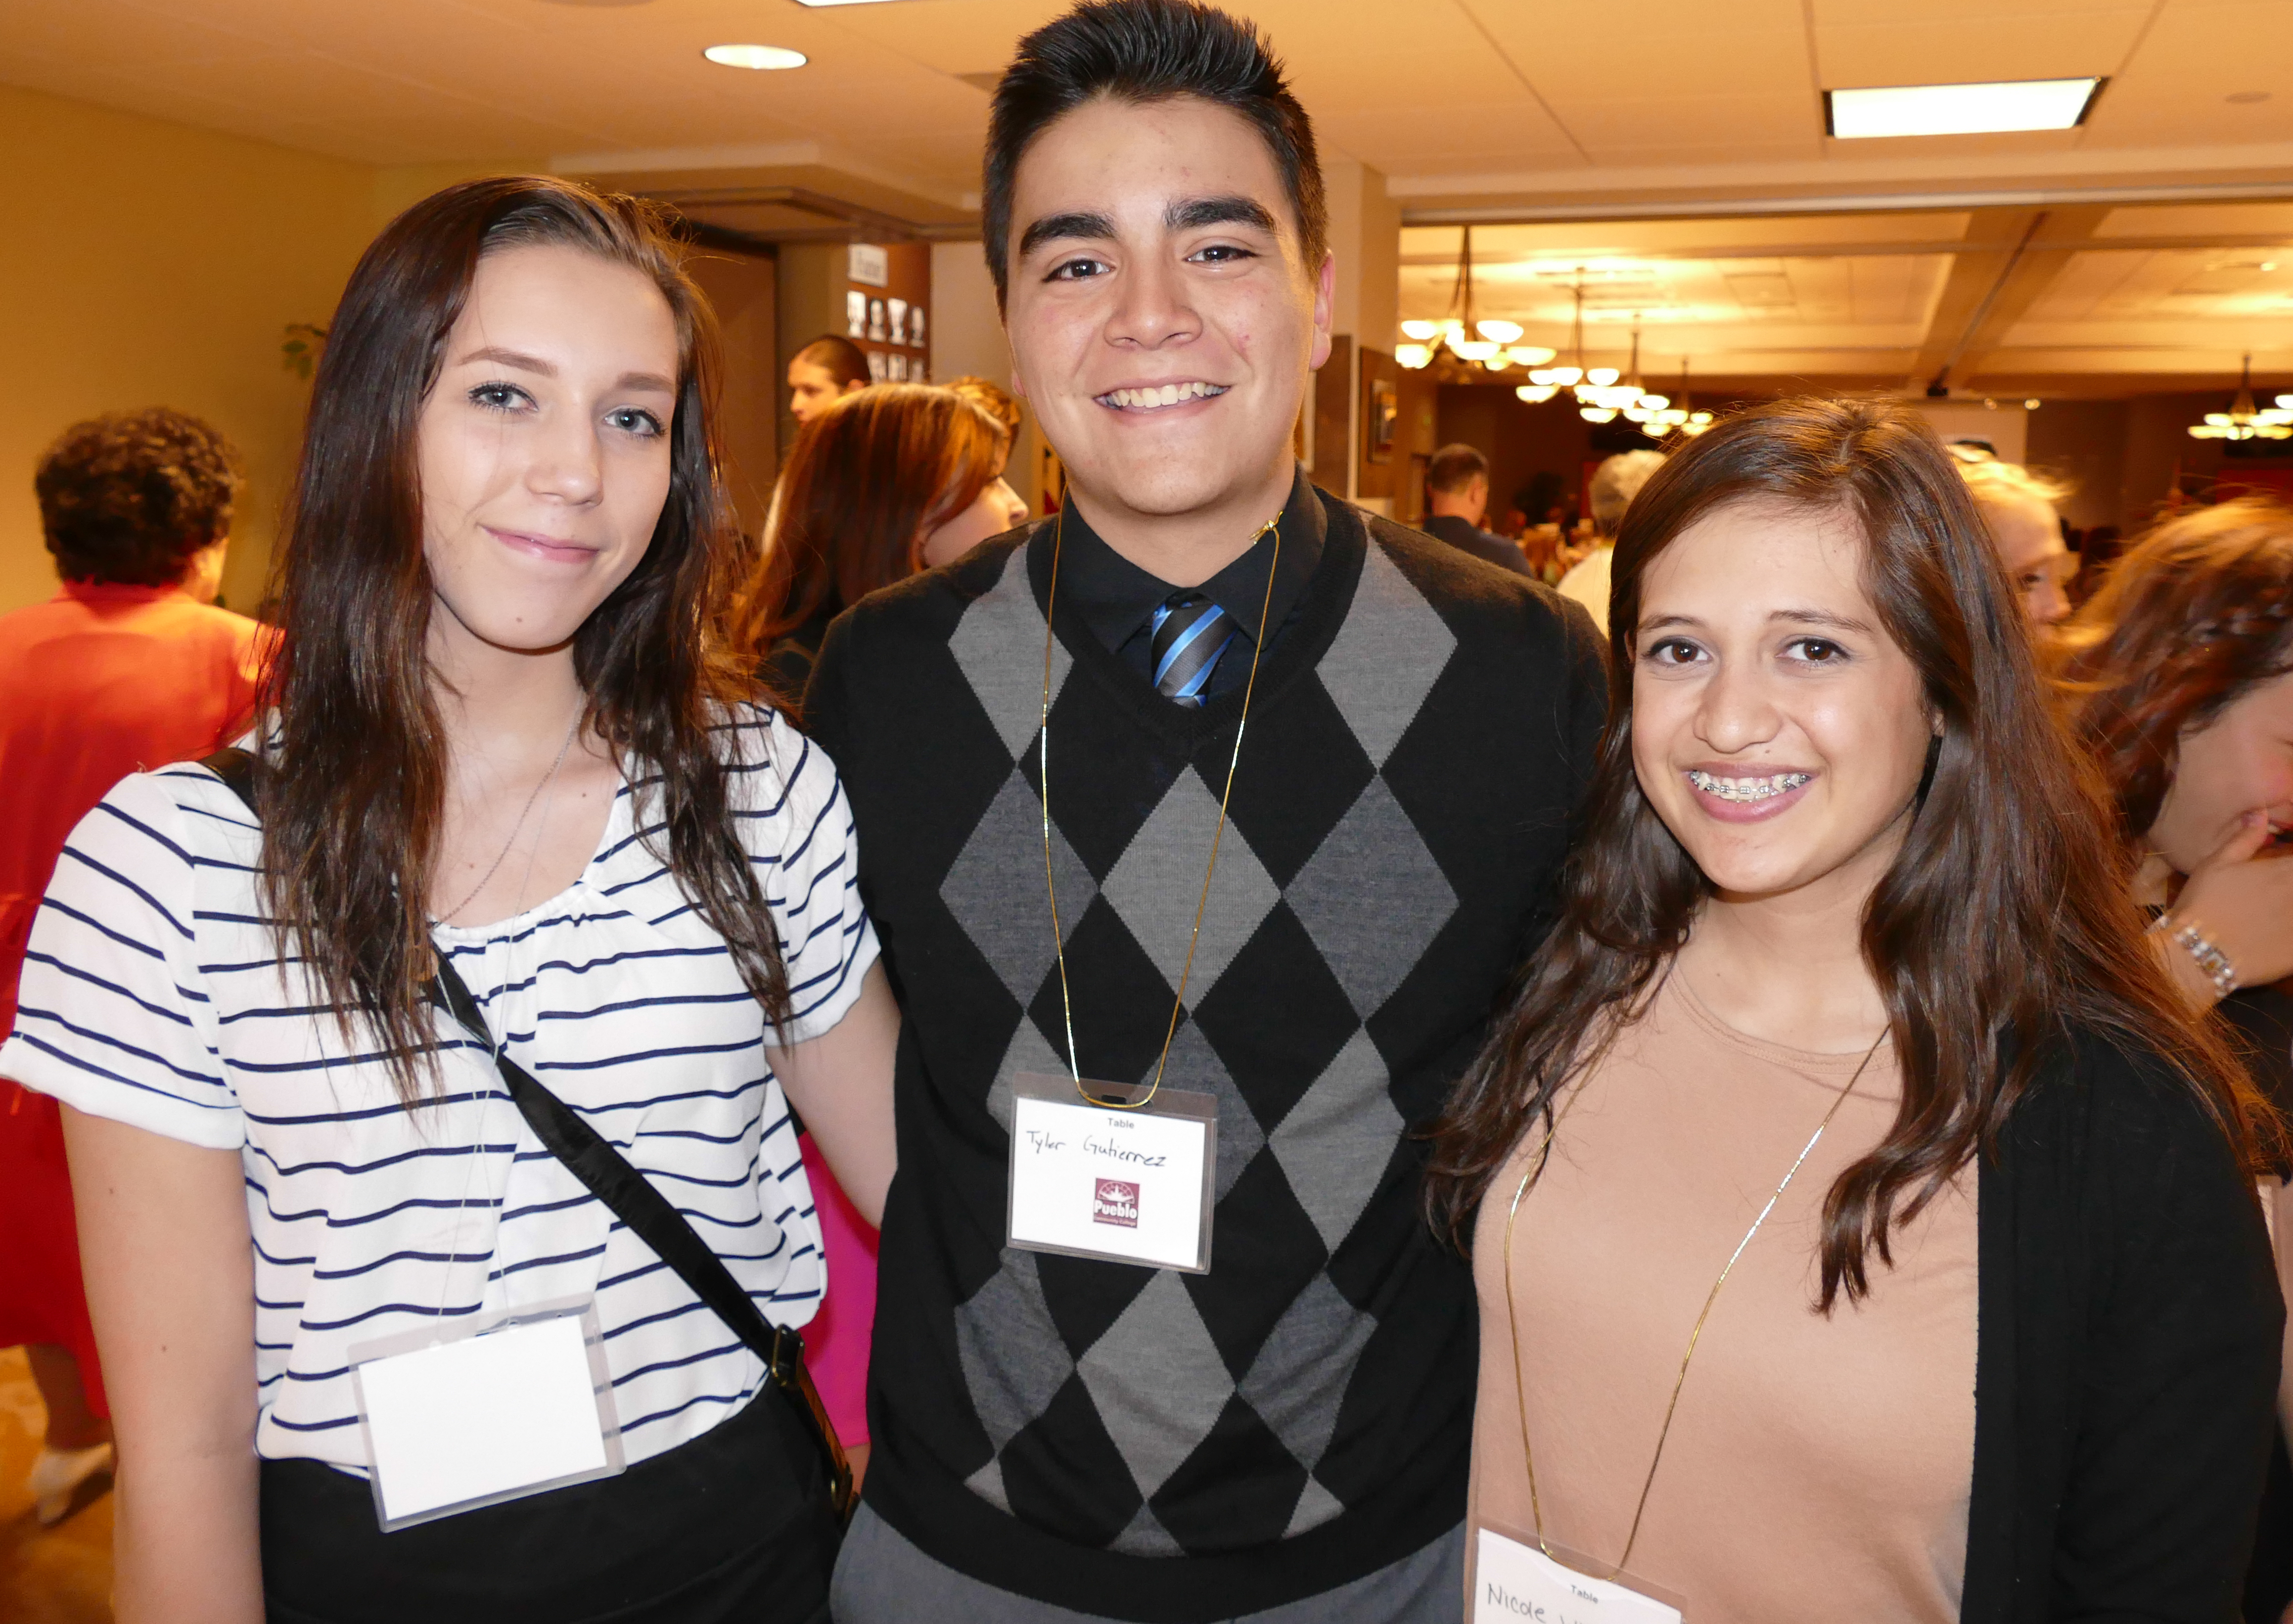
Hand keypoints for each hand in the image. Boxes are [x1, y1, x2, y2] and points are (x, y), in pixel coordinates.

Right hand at [2164, 812, 2292, 1000]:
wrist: (2197, 952)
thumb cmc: (2203, 903)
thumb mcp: (2216, 864)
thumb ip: (2244, 839)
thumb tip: (2261, 813)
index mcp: (2285, 871)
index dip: (2290, 861)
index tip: (2283, 866)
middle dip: (2290, 888)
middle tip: (2273, 893)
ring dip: (2290, 909)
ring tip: (2277, 913)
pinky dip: (2291, 934)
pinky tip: (2278, 935)